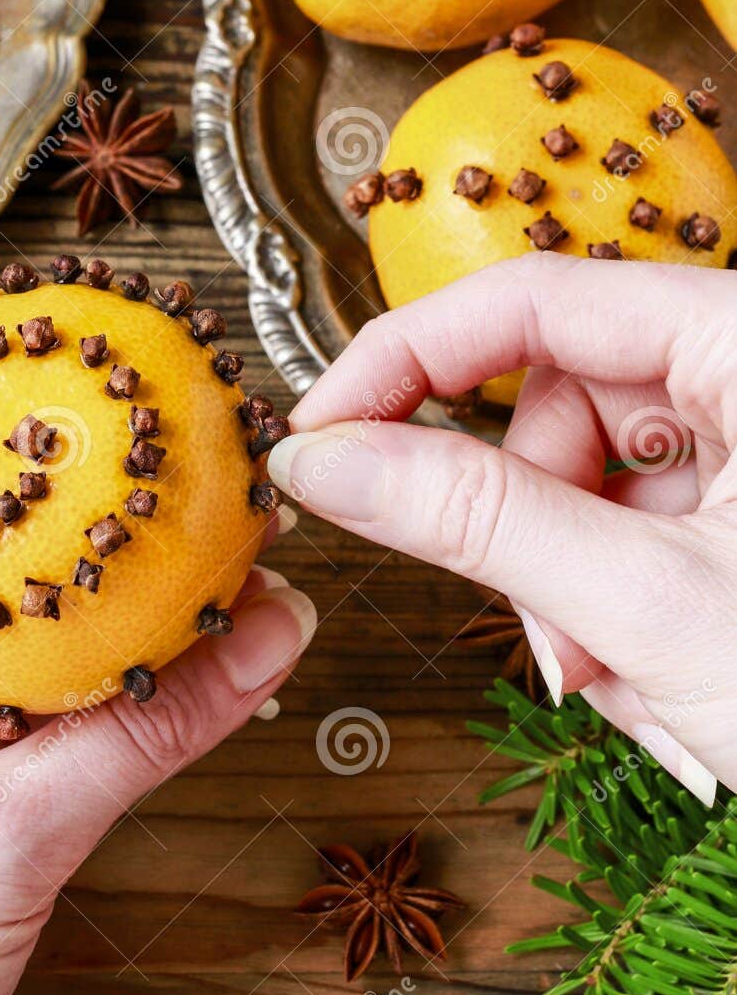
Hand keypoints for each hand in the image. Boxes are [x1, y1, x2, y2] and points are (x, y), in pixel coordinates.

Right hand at [267, 252, 736, 807]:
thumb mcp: (651, 604)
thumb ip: (474, 517)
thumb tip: (328, 459)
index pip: (526, 300)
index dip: (403, 361)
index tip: (322, 430)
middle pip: (558, 404)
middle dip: (525, 529)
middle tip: (550, 642)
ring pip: (591, 480)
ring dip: (575, 595)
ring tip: (628, 690)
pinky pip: (639, 530)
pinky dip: (624, 615)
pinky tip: (671, 695)